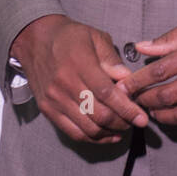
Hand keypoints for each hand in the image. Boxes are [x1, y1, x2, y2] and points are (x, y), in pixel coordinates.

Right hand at [10, 14, 148, 143]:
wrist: (34, 40)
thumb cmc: (69, 37)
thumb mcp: (94, 37)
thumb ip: (112, 59)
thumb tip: (127, 79)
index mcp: (79, 63)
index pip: (106, 93)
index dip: (126, 108)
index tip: (141, 118)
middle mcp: (64, 84)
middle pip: (98, 114)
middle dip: (122, 122)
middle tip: (135, 122)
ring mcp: (54, 99)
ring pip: (87, 128)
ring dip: (109, 132)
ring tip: (123, 128)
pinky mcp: (47, 109)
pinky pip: (72, 132)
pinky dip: (92, 138)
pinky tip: (106, 135)